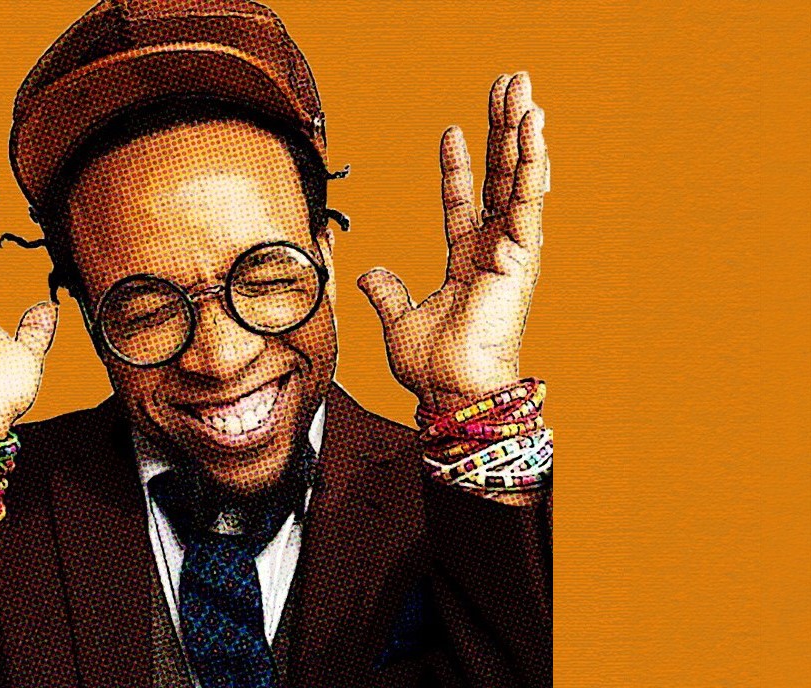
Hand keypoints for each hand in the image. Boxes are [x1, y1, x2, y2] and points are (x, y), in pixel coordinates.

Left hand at [358, 73, 547, 410]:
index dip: (457, 167)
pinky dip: (531, 160)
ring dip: (520, 130)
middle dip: (501, 130)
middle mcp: (494, 249)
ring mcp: (512, 249)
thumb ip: (387, 291)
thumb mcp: (398, 319)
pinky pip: (527, 198)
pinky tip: (533, 126)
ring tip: (522, 88)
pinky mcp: (522, 254)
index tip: (450, 131)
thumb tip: (370, 274)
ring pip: (517, 176)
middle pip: (499, 176)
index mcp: (467, 260)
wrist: (452, 391)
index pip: (463, 201)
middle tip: (507, 87)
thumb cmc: (435, 367)